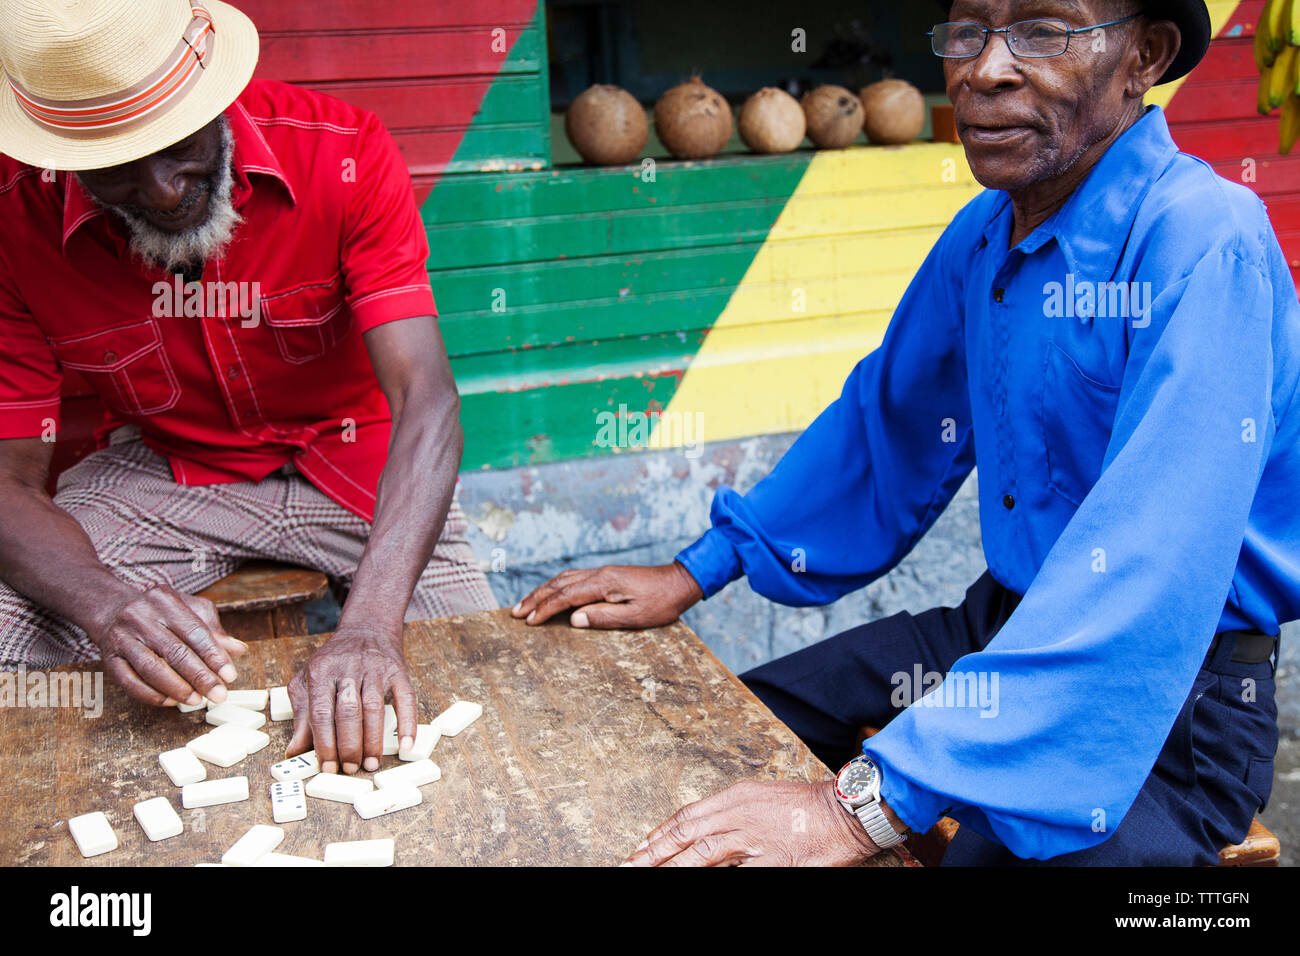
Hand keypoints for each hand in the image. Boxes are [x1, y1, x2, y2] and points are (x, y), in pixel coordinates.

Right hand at [92, 584, 247, 706]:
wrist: (111, 609)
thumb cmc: (159, 613)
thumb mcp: (188, 609)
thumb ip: (212, 629)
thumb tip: (238, 649)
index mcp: (164, 601)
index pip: (195, 632)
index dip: (214, 656)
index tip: (230, 676)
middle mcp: (140, 617)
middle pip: (175, 651)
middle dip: (200, 677)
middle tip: (218, 694)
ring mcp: (122, 638)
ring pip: (152, 668)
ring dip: (177, 688)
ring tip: (197, 700)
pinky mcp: (109, 659)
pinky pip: (130, 682)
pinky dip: (152, 695)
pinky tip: (170, 701)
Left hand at [285, 625, 416, 774]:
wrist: (366, 629)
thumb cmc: (334, 662)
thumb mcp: (308, 681)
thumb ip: (302, 716)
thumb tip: (293, 751)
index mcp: (321, 671)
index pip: (321, 712)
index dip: (324, 743)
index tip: (327, 766)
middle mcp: (348, 668)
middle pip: (348, 712)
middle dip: (349, 745)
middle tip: (350, 769)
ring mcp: (375, 668)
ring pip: (373, 708)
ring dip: (373, 740)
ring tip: (370, 764)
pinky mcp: (397, 671)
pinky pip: (405, 699)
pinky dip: (407, 723)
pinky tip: (405, 745)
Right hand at [511, 562, 702, 629]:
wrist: (679, 582)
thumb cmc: (661, 603)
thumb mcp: (635, 617)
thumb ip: (603, 618)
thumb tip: (573, 619)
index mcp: (604, 584)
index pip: (565, 596)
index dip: (544, 609)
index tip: (527, 621)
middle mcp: (599, 574)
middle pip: (559, 584)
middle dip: (535, 599)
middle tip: (515, 612)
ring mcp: (602, 573)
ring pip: (564, 579)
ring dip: (542, 591)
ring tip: (525, 604)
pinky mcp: (606, 575)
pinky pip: (573, 578)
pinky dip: (556, 586)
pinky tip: (551, 593)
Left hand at [622, 780, 887, 866]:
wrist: (845, 810)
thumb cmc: (807, 806)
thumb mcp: (761, 800)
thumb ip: (732, 816)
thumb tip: (706, 836)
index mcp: (735, 797)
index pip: (687, 816)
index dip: (661, 833)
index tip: (642, 847)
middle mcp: (737, 815)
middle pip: (685, 835)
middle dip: (654, 853)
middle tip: (630, 864)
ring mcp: (752, 839)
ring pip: (700, 855)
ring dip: (671, 867)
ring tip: (647, 873)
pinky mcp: (771, 861)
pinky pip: (735, 875)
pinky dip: (712, 879)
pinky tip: (690, 881)